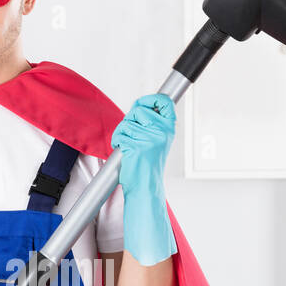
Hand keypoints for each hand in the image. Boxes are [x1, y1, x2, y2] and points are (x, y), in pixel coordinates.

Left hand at [111, 93, 177, 265]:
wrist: (145, 186)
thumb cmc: (147, 165)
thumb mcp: (157, 141)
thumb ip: (152, 124)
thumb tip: (140, 106)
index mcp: (168, 129)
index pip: (164, 101)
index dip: (151, 98)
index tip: (143, 103)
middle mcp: (162, 132)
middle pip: (138, 108)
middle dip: (129, 119)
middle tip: (131, 133)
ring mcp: (150, 138)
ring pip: (126, 122)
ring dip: (121, 133)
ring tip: (128, 145)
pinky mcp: (137, 146)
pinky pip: (120, 134)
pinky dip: (117, 142)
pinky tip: (124, 152)